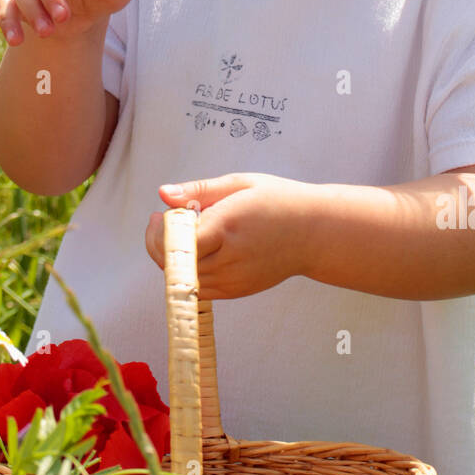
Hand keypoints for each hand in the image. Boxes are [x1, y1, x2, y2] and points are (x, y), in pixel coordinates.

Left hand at [144, 172, 308, 298]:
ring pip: (183, 280)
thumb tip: (163, 194)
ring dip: (173, 258)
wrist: (315, 233)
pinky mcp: (237, 291)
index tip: (159, 214)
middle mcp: (230, 258)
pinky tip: (201, 249)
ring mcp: (234, 280)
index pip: (176, 242)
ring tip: (188, 233)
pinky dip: (190, 271)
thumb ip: (198, 190)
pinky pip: (199, 288)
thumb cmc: (278, 201)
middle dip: (159, 244)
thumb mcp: (239, 183)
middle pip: (173, 265)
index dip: (159, 231)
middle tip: (166, 220)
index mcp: (227, 226)